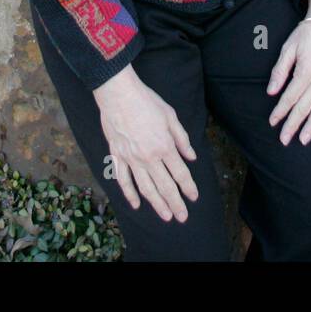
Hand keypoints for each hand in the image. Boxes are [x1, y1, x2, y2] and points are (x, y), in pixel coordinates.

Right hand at [93, 66, 198, 222]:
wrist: (119, 94)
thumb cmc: (147, 101)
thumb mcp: (171, 116)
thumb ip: (182, 139)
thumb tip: (191, 157)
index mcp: (164, 146)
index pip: (180, 173)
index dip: (188, 187)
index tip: (194, 197)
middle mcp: (149, 157)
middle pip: (165, 186)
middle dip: (175, 203)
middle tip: (182, 217)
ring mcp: (131, 158)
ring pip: (146, 188)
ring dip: (157, 204)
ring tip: (166, 216)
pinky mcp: (117, 156)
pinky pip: (123, 180)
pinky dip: (129, 194)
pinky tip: (136, 205)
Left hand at [265, 2, 310, 145]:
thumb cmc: (305, 35)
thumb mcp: (287, 48)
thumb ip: (279, 71)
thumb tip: (271, 92)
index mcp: (306, 71)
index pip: (290, 97)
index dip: (280, 111)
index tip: (273, 122)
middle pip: (305, 107)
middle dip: (293, 125)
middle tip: (284, 139)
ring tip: (304, 139)